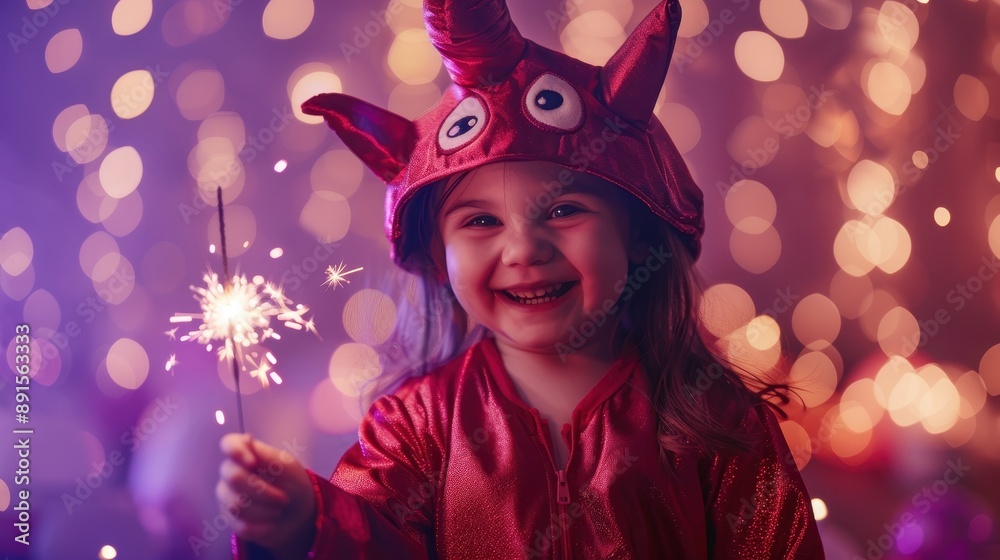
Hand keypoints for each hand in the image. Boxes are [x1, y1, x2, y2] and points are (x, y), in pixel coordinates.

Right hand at [217, 434, 316, 555]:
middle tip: (284, 498)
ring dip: (266, 510)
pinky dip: (263, 526)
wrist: (298, 513)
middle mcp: (231, 473)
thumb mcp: (287, 467)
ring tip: (280, 509)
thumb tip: (246, 439)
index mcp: (246, 454)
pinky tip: (272, 522)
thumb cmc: (293, 483)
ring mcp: (227, 496)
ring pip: (235, 505)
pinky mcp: (229, 519)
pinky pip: (240, 525)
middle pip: (233, 477)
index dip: (236, 451)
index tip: (253, 462)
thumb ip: (266, 455)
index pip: (229, 444)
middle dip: (263, 491)